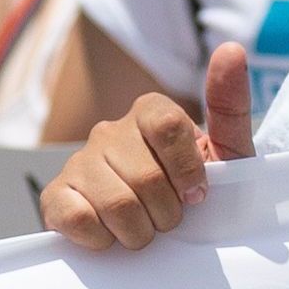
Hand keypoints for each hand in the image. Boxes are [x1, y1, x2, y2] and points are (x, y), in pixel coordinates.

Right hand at [39, 44, 252, 252]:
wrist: (157, 231)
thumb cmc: (197, 190)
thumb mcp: (227, 154)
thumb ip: (230, 105)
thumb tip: (232, 49)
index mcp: (149, 112)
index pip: (167, 125)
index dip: (187, 169)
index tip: (197, 195)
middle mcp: (109, 130)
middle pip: (146, 177)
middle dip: (167, 213)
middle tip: (169, 219)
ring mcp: (79, 162)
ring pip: (116, 204)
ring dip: (140, 232)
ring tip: (144, 229)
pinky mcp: (56, 195)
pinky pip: (78, 218)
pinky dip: (103, 238)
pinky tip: (111, 235)